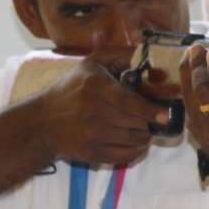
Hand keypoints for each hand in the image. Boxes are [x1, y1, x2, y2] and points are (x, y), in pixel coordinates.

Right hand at [34, 47, 168, 164]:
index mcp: (94, 85)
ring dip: (146, 135)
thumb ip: (120, 55)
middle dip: (151, 121)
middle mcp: (91, 111)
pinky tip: (135, 141)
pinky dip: (137, 150)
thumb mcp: (92, 63)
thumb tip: (148, 53)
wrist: (43, 121)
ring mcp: (91, 135)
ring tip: (143, 127)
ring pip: (135, 140)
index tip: (165, 115)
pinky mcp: (91, 153)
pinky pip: (126, 156)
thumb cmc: (73, 88)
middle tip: (156, 117)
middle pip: (136, 122)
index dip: (148, 109)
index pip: (126, 101)